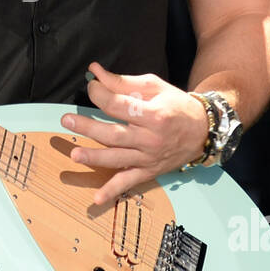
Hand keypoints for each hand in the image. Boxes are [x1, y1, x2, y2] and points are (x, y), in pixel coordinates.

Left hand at [60, 62, 209, 207]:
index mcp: (153, 114)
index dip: (100, 94)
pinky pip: (129, 182)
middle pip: (113, 134)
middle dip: (88, 127)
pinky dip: (113, 191)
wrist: (202, 130)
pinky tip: (97, 199)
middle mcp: (150, 138)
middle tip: (67, 120)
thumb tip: (95, 72)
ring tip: (74, 154)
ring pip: (117, 158)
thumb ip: (122, 81)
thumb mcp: (154, 87)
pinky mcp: (149, 171)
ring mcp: (149, 157)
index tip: (91, 87)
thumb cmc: (176, 105)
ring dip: (94, 157)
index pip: (119, 105)